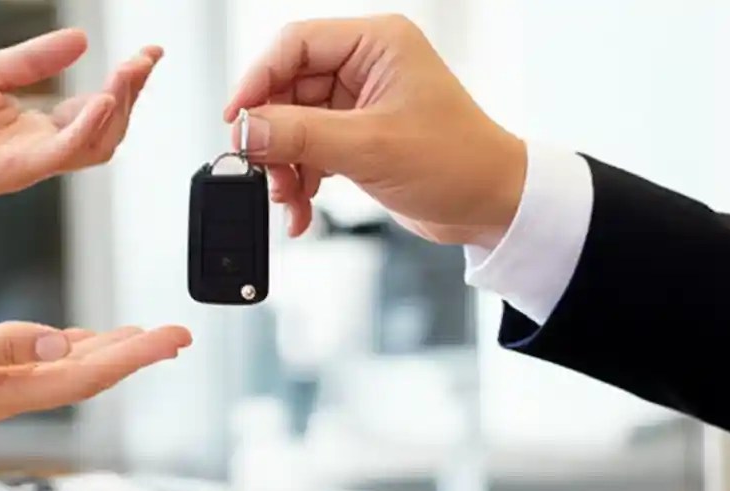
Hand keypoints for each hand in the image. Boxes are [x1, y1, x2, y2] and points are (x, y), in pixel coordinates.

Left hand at [0, 29, 162, 232]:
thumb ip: (33, 61)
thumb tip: (79, 40)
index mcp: (36, 126)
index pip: (97, 108)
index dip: (127, 83)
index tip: (148, 54)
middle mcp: (40, 147)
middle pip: (108, 129)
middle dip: (134, 94)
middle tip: (145, 60)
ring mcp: (31, 162)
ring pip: (96, 144)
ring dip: (119, 108)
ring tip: (128, 74)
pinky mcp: (14, 171)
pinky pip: (63, 152)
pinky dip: (87, 125)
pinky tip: (101, 99)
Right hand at [0, 315, 190, 429]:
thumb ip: (3, 344)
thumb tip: (64, 344)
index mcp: (5, 391)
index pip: (89, 374)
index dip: (138, 355)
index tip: (176, 336)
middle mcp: (6, 395)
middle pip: (89, 374)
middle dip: (138, 354)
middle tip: (179, 334)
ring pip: (67, 368)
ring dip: (110, 352)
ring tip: (146, 337)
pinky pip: (38, 362)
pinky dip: (70, 348)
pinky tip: (80, 340)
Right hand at [224, 15, 526, 245]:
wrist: (492, 207)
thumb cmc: (458, 163)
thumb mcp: (370, 148)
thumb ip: (300, 135)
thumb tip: (247, 129)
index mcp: (377, 43)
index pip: (294, 45)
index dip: (257, 80)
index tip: (237, 120)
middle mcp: (366, 65)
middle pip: (287, 88)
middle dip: (272, 136)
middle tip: (261, 169)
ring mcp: (360, 102)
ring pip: (292, 124)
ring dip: (284, 165)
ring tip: (289, 197)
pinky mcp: (357, 136)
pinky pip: (308, 150)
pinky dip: (300, 179)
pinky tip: (301, 207)